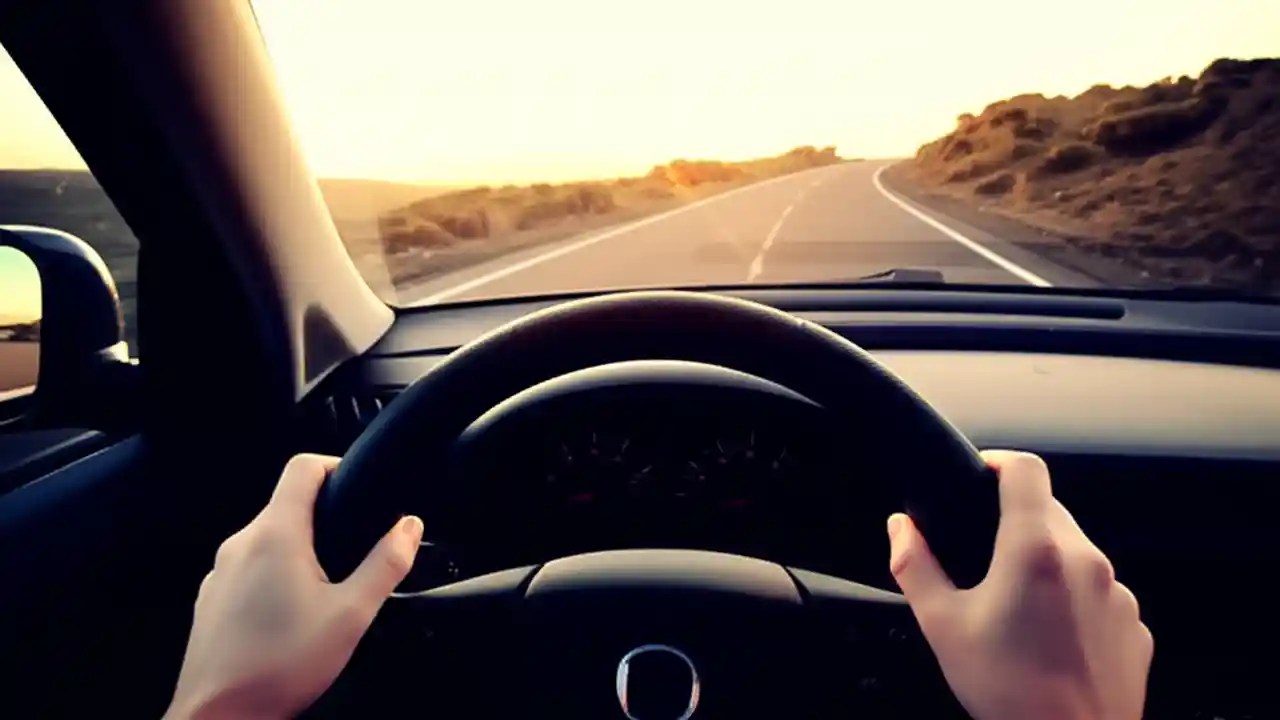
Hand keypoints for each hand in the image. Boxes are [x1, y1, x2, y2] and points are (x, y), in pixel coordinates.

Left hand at [165, 454, 422, 719]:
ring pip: (267, 540)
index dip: (334, 466)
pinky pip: (248, 569)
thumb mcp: (351, 614)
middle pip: (286, 504)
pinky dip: (274, 576)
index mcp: (275, 534)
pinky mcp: (210, 600)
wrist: (219, 717)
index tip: (358, 489)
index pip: (302, 468)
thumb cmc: (283, 665)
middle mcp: (240, 543)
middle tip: (355, 551)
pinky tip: (292, 615)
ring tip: (327, 589)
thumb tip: (410, 525)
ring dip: (299, 551)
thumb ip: (386, 564)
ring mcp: (219, 572)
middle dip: (323, 518)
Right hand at [888, 450, 1152, 719]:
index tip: (981, 474)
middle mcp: (1086, 562)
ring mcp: (1118, 594)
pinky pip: (1099, 592)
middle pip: (1049, 511)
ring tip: (1015, 609)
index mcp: (1036, 550)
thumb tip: (901, 528)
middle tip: (982, 561)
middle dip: (1014, 522)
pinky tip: (1048, 637)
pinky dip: (1073, 600)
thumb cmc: (1009, 694)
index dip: (1000, 462)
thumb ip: (915, 566)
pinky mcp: (1134, 625)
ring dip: (1045, 563)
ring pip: (1076, 553)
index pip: (1027, 469)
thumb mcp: (942, 626)